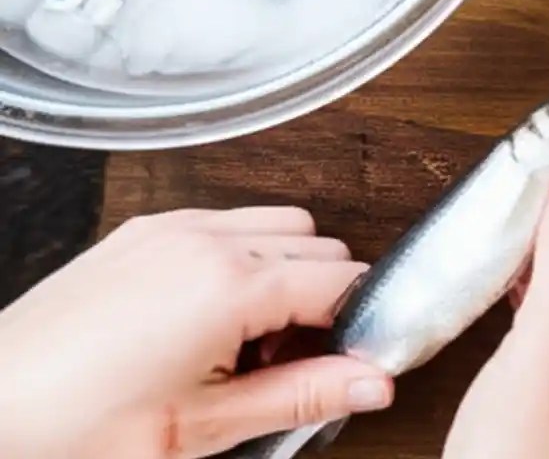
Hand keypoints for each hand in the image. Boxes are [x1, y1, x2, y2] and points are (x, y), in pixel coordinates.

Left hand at [0, 207, 394, 458]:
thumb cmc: (72, 427)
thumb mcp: (203, 427)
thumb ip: (303, 397)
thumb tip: (375, 383)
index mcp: (228, 285)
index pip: (343, 279)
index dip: (357, 324)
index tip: (347, 362)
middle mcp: (204, 240)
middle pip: (320, 245)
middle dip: (322, 301)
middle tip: (287, 363)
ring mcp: (171, 228)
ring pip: (280, 224)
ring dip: (287, 273)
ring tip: (246, 340)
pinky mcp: (144, 231)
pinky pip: (227, 221)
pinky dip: (243, 257)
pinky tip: (210, 316)